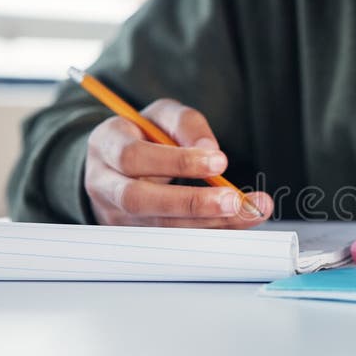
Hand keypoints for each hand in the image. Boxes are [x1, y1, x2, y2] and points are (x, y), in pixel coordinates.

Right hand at [85, 98, 271, 227]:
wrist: (117, 162)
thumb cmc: (144, 135)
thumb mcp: (163, 115)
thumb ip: (185, 124)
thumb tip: (209, 148)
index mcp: (107, 146)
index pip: (134, 156)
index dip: (176, 161)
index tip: (219, 160)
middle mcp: (105, 184)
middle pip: (139, 199)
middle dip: (190, 202)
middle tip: (234, 200)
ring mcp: (116, 215)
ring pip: (158, 227)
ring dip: (208, 223)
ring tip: (250, 212)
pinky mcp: (136, 235)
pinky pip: (172, 240)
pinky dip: (209, 233)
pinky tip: (239, 222)